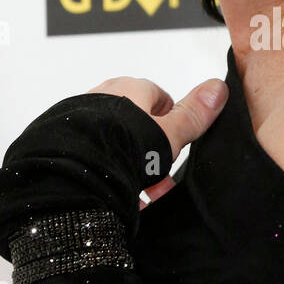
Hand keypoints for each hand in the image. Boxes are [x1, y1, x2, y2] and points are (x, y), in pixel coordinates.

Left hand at [86, 75, 228, 207]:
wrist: (73, 166)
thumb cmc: (122, 145)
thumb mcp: (170, 134)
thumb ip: (193, 114)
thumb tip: (218, 87)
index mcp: (133, 88)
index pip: (162, 99)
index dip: (172, 127)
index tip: (174, 150)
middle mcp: (105, 95)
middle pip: (137, 124)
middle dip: (149, 154)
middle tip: (157, 181)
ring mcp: (82, 116)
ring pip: (116, 143)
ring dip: (128, 166)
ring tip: (136, 195)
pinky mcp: (65, 137)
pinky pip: (94, 155)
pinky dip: (105, 172)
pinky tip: (112, 194)